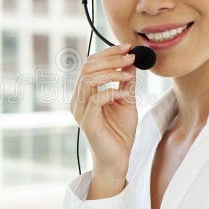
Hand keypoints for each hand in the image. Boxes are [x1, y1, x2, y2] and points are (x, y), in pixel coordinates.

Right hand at [70, 43, 137, 195]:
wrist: (117, 160)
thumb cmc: (119, 133)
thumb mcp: (126, 100)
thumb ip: (125, 82)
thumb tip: (130, 61)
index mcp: (84, 93)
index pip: (90, 64)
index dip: (108, 53)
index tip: (128, 48)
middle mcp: (78, 100)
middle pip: (87, 67)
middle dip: (111, 59)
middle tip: (131, 58)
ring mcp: (80, 111)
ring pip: (88, 79)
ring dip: (111, 72)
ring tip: (128, 75)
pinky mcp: (87, 122)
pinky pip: (96, 98)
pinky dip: (112, 91)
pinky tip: (125, 94)